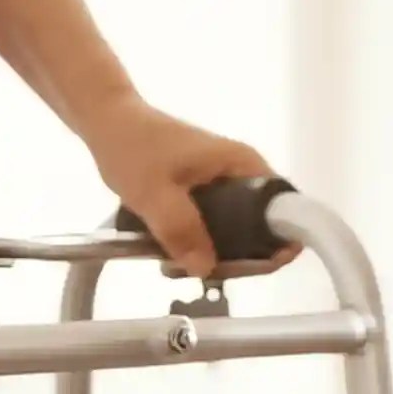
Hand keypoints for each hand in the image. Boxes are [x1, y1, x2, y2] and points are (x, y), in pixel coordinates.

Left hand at [79, 97, 299, 276]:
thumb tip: (206, 269)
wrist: (107, 121)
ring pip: (235, 229)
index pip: (286, 209)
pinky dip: (198, 240)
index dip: (277, 244)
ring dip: (213, 252)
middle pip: (261, 226)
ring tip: (180, 265)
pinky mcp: (205, 189)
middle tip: (203, 272)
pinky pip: (214, 222)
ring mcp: (224, 180)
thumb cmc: (132, 148)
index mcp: (244, 165)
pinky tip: (173, 253)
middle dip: (238, 256)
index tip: (251, 268)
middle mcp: (242, 172)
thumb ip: (181, 230)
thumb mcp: (154, 194)